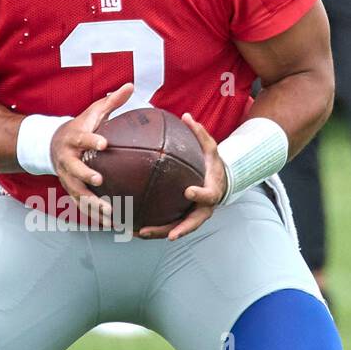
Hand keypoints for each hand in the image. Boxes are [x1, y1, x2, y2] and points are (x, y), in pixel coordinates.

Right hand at [49, 83, 135, 224]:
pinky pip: (82, 205)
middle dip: (85, 175)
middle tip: (100, 180)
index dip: (91, 141)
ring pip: (77, 193)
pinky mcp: (69, 189)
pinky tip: (112, 224)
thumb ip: (112, 101)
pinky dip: (95, 216)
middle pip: (74, 169)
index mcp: (74, 138)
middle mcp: (67, 159)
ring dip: (92, 204)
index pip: (82, 138)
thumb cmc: (79, 127)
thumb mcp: (93, 112)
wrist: (50, 145)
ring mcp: (66, 177)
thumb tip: (131, 85)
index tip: (104, 144)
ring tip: (109, 213)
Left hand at [138, 114, 227, 241]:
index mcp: (212, 191)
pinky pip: (166, 226)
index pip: (207, 195)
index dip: (199, 194)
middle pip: (190, 223)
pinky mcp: (181, 220)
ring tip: (138, 233)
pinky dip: (151, 229)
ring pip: (175, 229)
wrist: (219, 182)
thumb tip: (186, 116)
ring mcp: (191, 216)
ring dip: (157, 233)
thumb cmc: (212, 164)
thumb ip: (199, 133)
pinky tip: (132, 228)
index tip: (188, 191)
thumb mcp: (210, 147)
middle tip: (161, 231)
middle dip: (176, 229)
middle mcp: (203, 209)